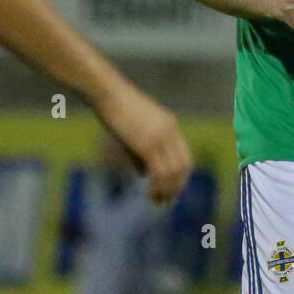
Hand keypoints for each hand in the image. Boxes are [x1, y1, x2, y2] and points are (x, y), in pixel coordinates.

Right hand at [94, 85, 193, 202]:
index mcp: (170, 125)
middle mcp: (170, 131)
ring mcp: (160, 137)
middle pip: (183, 166)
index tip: (172, 190)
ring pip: (172, 172)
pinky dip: (158, 186)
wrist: (108, 92)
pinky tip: (150, 193)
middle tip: (165, 201)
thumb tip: (145, 174)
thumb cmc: (115, 109)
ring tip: (156, 201)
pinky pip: (159, 172)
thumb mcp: (134, 131)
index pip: (185, 157)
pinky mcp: (148, 144)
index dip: (181, 177)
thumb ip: (141, 153)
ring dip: (167, 190)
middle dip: (176, 187)